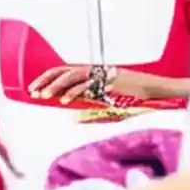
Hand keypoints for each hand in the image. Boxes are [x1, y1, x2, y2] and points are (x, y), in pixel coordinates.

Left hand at [28, 65, 159, 100]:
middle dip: (47, 80)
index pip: (65, 71)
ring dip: (57, 86)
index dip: (48, 78)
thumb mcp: (109, 104)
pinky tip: (65, 102)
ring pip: (73, 75)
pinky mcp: (109, 81)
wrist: (155, 92)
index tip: (34, 88)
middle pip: (65, 71)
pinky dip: (75, 92)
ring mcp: (103, 75)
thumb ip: (92, 108)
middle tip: (34, 92)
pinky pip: (88, 85)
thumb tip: (75, 118)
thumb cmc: (135, 99)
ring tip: (45, 96)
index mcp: (94, 73)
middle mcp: (96, 71)